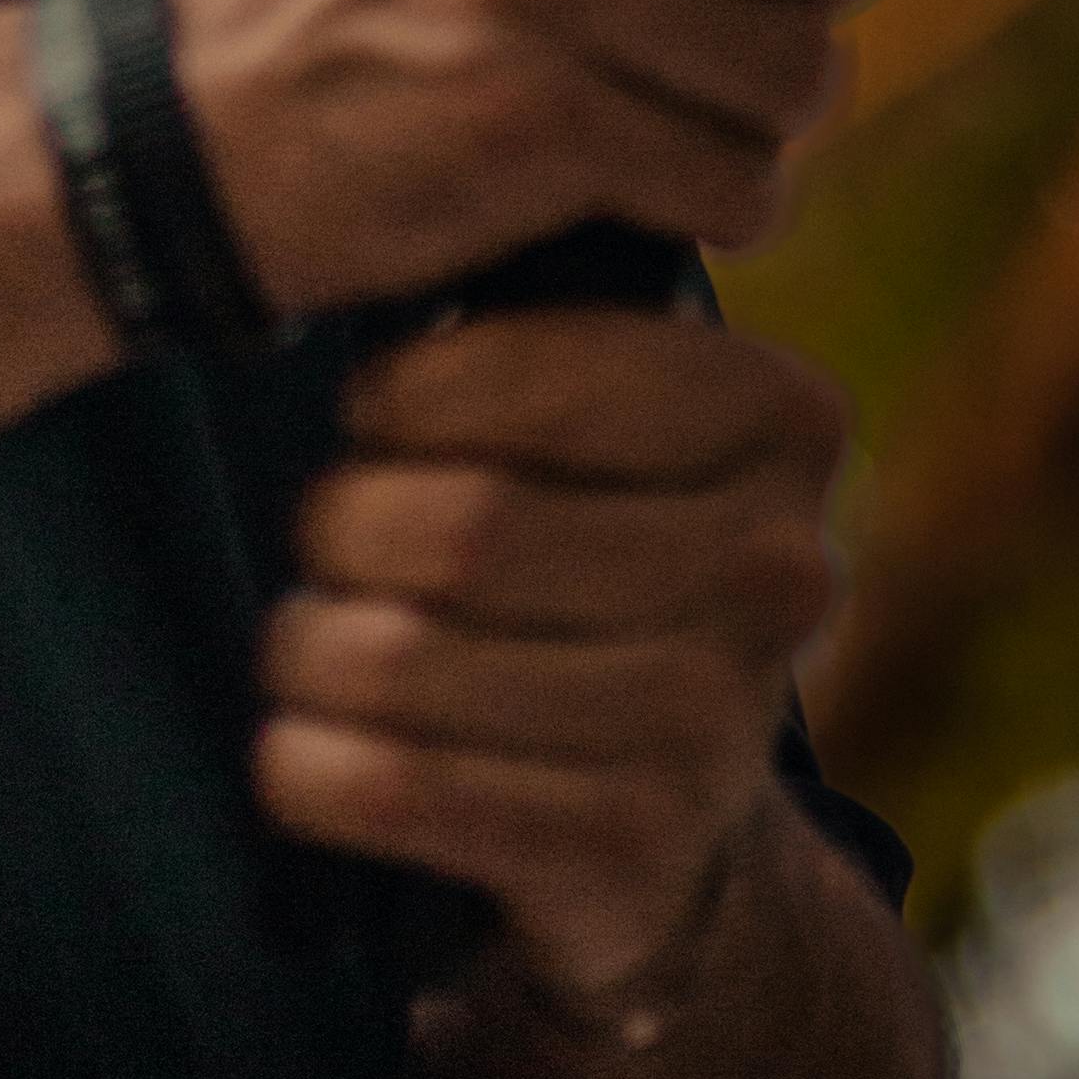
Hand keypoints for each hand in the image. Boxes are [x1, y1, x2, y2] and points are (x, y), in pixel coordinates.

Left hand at [254, 301, 846, 1013]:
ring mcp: (718, 721)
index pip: (555, 369)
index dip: (416, 392)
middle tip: (322, 537)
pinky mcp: (636, 849)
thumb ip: (541, 330)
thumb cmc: (585, 556)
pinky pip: (407, 790)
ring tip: (300, 643)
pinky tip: (294, 750)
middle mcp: (782, 569)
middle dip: (342, 527)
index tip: (373, 416)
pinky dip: (311, 768)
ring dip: (308, 651)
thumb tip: (400, 230)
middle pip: (467, 526)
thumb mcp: (603, 427)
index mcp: (784, 420)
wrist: (656, 824)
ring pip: (413, 660)